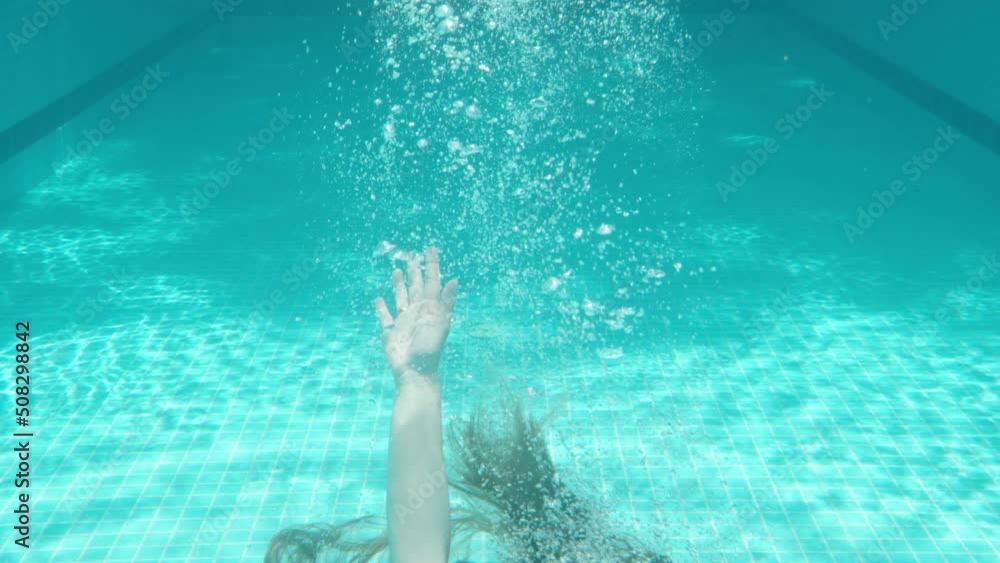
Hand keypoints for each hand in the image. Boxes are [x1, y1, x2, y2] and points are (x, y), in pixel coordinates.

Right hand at [374, 247, 457, 381]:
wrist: (415, 371)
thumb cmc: (429, 349)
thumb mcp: (440, 322)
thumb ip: (445, 301)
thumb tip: (454, 279)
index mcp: (430, 307)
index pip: (432, 280)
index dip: (432, 265)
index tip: (430, 249)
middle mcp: (417, 311)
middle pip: (416, 286)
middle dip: (415, 271)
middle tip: (413, 255)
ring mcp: (403, 321)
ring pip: (401, 297)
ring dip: (399, 284)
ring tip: (397, 270)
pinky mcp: (390, 331)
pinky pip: (385, 316)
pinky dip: (381, 307)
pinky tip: (378, 299)